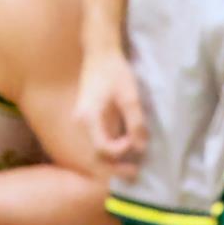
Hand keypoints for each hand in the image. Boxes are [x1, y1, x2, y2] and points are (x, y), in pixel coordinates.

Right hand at [75, 47, 147, 177]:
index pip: (102, 148)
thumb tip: (141, 148)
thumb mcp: (129, 96)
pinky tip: (126, 144)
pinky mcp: (89, 117)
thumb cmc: (115, 71)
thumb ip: (135, 122)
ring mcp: (84, 120)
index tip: (135, 139)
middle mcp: (82, 123)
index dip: (120, 151)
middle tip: (135, 173)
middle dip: (115, 165)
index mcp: (89, 119)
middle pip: (97, 153)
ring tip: (133, 163)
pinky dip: (112, 144)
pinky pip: (99, 137)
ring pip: (97, 146)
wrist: (100, 52)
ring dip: (114, 156)